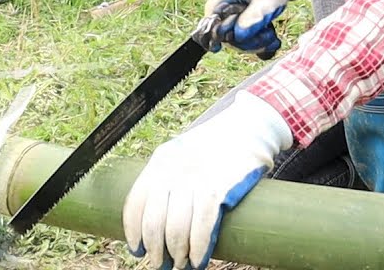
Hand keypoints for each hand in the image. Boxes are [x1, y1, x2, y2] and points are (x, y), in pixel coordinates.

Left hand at [123, 93, 291, 269]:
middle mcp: (172, 169)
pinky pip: (203, 225)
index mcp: (159, 162)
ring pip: (176, 228)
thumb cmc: (217, 146)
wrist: (250, 126)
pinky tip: (198, 261)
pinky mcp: (219, 187)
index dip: (133, 232)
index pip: (135, 203)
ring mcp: (195, 178)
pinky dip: (199, 248)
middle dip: (156, 250)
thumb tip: (158, 218)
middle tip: (162, 264)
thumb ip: (169, 178)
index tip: (138, 250)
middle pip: (154, 222)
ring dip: (177, 254)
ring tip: (182, 265)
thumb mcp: (182, 154)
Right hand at [203, 0, 295, 58]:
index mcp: (219, 1)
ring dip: (255, 43)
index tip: (257, 38)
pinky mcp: (236, 21)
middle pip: (226, 39)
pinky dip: (257, 42)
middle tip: (271, 36)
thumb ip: (255, 14)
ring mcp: (227, 16)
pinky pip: (242, 39)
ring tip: (273, 36)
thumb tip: (240, 34)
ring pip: (235, 41)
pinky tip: (272, 39)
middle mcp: (219, 10)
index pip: (216, 31)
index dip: (235, 39)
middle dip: (250, 43)